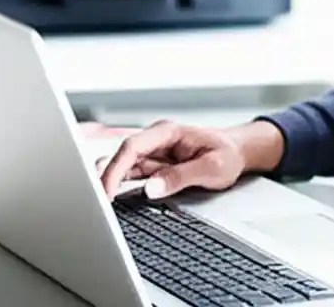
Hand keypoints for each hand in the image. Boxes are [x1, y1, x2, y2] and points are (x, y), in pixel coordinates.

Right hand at [95, 120, 282, 200]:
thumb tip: (150, 189)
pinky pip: (132, 175)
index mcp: (168, 132)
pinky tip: (111, 197)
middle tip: (94, 201)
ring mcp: (154, 153)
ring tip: (98, 201)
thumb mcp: (211, 168)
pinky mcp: (154, 166)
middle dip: (105, 176)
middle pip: (121, 156)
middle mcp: (156, 140)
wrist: (238, 153)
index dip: (115, 169)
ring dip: (110, 181)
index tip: (106, 191)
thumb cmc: (228, 154)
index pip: (132, 147)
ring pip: (123, 166)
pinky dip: (120, 186)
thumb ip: (180, 177)